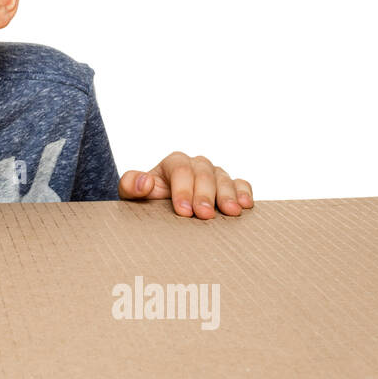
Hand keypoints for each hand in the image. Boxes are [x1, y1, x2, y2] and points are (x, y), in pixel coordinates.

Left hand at [118, 152, 252, 218]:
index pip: (180, 170)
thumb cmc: (146, 200)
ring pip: (223, 178)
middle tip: (204, 215)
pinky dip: (244, 192)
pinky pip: (240, 184)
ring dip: (227, 195)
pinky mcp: (229, 186)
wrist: (160, 209)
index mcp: (174, 163)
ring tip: (231, 212)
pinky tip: (245, 205)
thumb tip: (146, 182)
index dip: (182, 189)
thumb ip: (131, 184)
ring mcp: (214, 175)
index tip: (183, 211)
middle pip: (204, 174)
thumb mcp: (132, 194)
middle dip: (204, 195)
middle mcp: (196, 165)